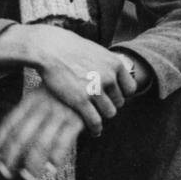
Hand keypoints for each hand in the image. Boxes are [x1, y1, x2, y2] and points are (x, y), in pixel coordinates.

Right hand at [0, 24, 135, 134]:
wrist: (50, 48)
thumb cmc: (70, 48)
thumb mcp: (96, 51)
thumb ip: (108, 64)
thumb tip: (116, 72)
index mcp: (115, 64)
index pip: (130, 88)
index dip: (121, 94)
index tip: (112, 96)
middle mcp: (108, 76)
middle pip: (119, 102)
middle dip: (110, 105)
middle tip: (99, 107)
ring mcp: (94, 89)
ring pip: (109, 112)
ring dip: (102, 116)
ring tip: (95, 118)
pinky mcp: (80, 100)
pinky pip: (95, 121)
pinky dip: (96, 128)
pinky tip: (94, 131)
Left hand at [0, 88, 85, 179]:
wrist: (91, 76)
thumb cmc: (60, 93)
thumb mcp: (40, 95)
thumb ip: (25, 114)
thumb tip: (5, 138)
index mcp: (30, 100)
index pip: (10, 123)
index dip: (0, 140)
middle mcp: (41, 107)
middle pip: (21, 137)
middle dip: (11, 158)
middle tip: (6, 173)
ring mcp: (58, 113)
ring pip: (40, 143)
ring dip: (32, 163)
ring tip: (28, 178)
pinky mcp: (76, 120)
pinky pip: (64, 141)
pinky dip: (56, 156)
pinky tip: (51, 169)